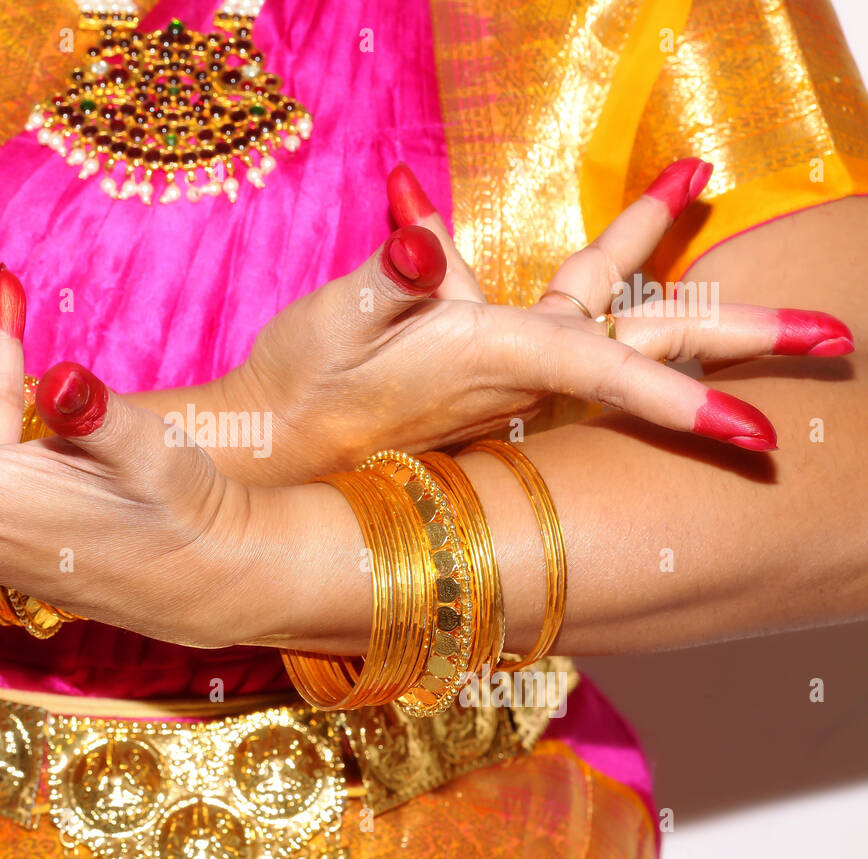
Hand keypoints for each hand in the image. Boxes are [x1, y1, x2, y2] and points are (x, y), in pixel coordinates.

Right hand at [225, 159, 853, 478]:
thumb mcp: (333, 323)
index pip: (605, 367)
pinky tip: (565, 227)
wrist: (270, 450)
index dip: (677, 393)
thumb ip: (389, 273)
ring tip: (689, 184)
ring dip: (665, 268)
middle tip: (833, 333)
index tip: (760, 425)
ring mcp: (505, 369)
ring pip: (610, 317)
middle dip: (736, 337)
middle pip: (645, 341)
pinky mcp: (483, 366)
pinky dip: (588, 273)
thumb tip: (421, 223)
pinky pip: (561, 318)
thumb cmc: (296, 391)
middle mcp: (513, 367)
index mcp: (486, 355)